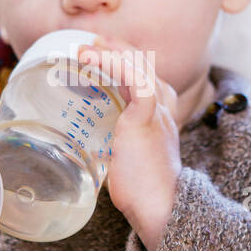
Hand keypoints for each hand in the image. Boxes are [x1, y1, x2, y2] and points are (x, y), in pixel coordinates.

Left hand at [78, 34, 180, 248]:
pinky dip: (115, 64)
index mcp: (160, 116)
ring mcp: (158, 112)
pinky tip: (93, 57)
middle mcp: (164, 108)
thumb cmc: (143, 191)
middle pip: (143, 66)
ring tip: (87, 47)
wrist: (160, 208)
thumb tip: (86, 146)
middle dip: (117, 49)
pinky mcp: (147, 119)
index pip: (145, 78)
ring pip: (140, 67)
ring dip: (111, 52)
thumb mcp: (126, 158)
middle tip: (91, 43)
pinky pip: (137, 81)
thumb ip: (114, 145)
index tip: (100, 55)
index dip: (124, 62)